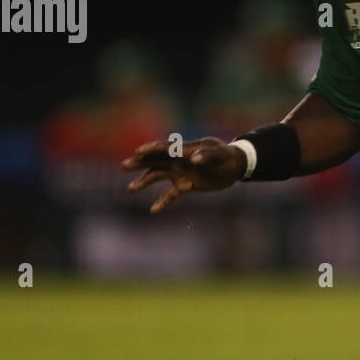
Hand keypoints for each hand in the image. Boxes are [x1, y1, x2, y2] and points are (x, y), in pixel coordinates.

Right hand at [121, 136, 244, 213]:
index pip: (165, 148)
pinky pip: (170, 194)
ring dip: (144, 181)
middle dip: (140, 163)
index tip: (138, 152)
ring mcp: (179, 172)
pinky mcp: (185, 185)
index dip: (151, 149)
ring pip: (157, 176)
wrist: (234, 167)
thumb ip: (206, 155)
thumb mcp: (219, 155)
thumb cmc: (226, 156)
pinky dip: (162, 201)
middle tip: (124, 166)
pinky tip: (153, 210)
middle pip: (155, 161)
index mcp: (184, 149)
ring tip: (130, 189)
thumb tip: (193, 159)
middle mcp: (178, 160)